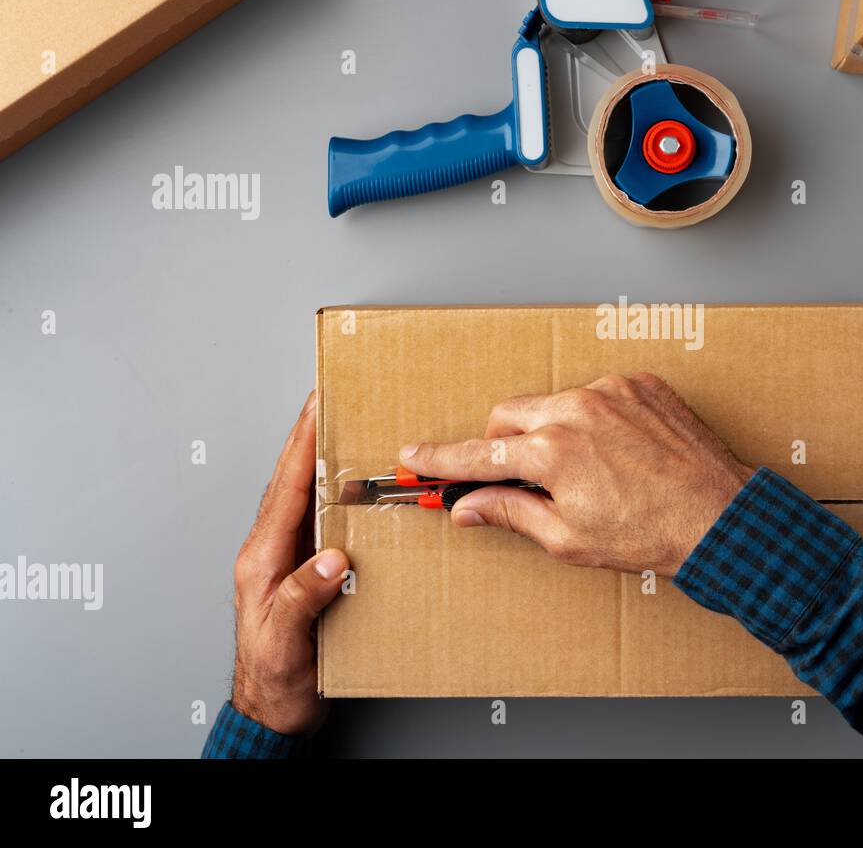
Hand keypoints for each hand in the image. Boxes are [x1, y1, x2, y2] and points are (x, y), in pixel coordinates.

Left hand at [231, 391, 348, 736]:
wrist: (273, 711)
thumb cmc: (274, 678)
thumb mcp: (285, 640)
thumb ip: (303, 596)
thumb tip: (332, 557)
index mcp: (262, 558)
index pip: (285, 487)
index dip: (303, 442)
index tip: (318, 403)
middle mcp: (272, 551)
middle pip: (293, 479)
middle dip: (311, 433)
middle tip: (333, 396)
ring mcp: (288, 559)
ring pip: (306, 495)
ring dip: (323, 456)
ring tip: (347, 424)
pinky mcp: (306, 570)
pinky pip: (321, 520)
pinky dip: (336, 491)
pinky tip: (356, 484)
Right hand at [399, 373, 753, 576]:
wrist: (720, 518)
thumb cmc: (650, 535)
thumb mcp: (569, 538)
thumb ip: (511, 513)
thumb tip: (468, 507)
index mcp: (552, 452)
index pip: (477, 453)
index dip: (441, 459)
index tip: (415, 457)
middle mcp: (577, 410)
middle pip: (509, 416)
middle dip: (505, 444)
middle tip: (522, 476)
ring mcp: (612, 391)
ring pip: (555, 402)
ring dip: (555, 430)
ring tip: (591, 470)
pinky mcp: (643, 384)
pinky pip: (599, 393)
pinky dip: (597, 418)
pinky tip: (620, 451)